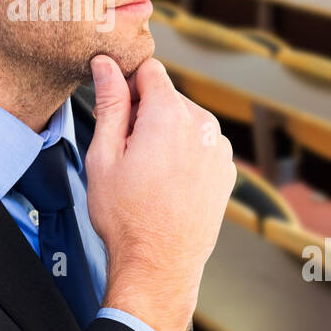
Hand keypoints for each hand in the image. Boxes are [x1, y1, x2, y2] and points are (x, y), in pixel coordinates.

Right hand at [84, 53, 235, 330]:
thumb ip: (109, 102)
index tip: (116, 106)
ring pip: (186, 120)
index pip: (149, 69)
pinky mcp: (226, 169)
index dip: (127, 83)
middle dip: (144, 112)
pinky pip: (201, 144)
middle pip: (167, 95)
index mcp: (169, 115)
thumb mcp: (103, 155)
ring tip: (146, 171)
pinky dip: (184, 153)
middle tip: (125, 150)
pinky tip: (167, 182)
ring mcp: (219, 149)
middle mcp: (203, 125)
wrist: (159, 265)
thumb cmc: (127, 217)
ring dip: (165, 132)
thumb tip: (106, 65)